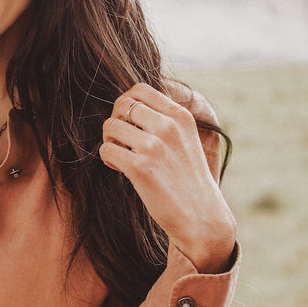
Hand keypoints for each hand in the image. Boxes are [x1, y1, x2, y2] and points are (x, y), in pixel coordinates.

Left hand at [99, 83, 235, 272]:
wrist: (201, 217)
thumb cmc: (189, 180)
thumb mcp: (186, 140)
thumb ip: (165, 121)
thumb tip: (128, 106)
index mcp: (181, 117)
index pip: (141, 89)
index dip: (127, 102)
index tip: (129, 121)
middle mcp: (168, 127)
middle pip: (122, 105)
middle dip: (116, 121)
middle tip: (122, 141)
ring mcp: (153, 146)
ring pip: (110, 126)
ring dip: (110, 141)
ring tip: (122, 157)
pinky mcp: (139, 167)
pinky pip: (106, 149)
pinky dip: (109, 159)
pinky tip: (121, 169)